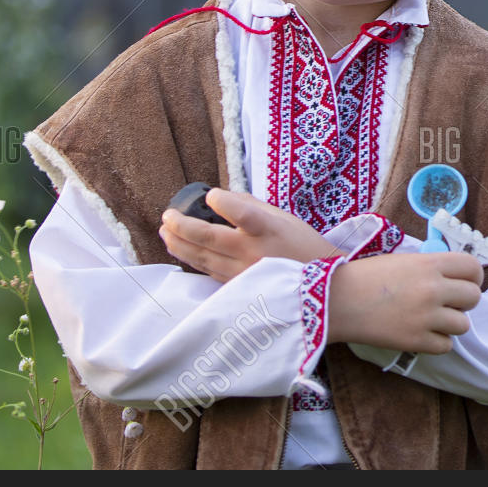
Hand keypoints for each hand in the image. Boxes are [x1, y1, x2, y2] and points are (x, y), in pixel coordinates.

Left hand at [158, 188, 337, 281]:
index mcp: (268, 230)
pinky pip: (209, 272)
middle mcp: (253, 252)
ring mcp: (243, 273)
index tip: (211, 196)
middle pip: (209, 238)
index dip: (223, 202)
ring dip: (179, 244)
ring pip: (202, 258)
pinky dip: (193, 260)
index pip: (242, 213)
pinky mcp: (238, 288)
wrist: (321, 290)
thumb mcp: (284, 219)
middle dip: (181, 226)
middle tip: (167, 216)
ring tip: (165, 232)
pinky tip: (182, 251)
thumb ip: (252, 206)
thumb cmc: (304, 248)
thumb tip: (222, 198)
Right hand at [326, 252, 482, 352]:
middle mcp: (432, 289)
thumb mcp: (403, 260)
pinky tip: (422, 333)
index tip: (465, 282)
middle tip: (448, 302)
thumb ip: (431, 267)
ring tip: (432, 319)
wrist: (336, 300)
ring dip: (451, 323)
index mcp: (429, 264)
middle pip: (473, 297)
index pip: (473, 267)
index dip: (473, 276)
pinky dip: (437, 342)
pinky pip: (446, 346)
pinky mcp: (415, 341)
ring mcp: (425, 316)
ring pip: (463, 325)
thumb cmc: (365, 276)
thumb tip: (455, 277)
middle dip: (463, 301)